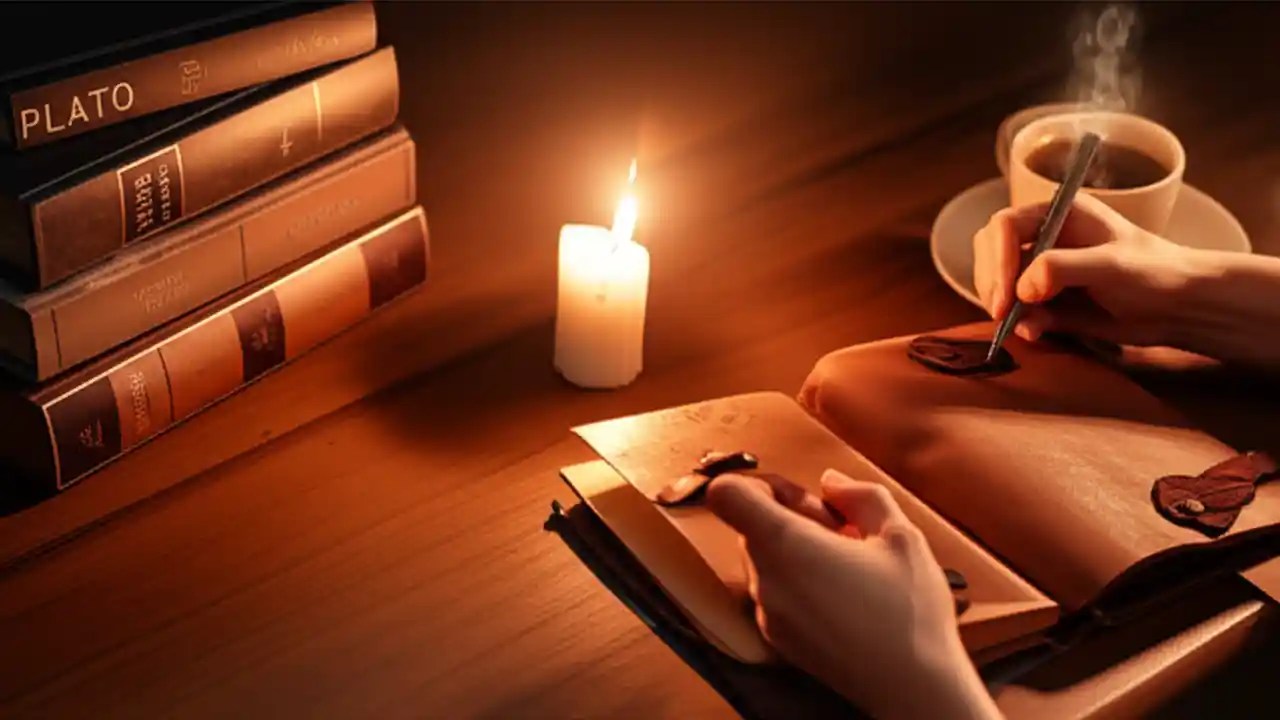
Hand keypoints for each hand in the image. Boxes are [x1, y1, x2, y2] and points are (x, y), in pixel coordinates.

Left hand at [706, 470, 1000, 719]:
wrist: (915, 689)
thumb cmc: (910, 610)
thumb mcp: (900, 536)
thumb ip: (860, 496)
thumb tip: (830, 482)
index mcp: (785, 544)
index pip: (726, 495)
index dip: (757, 483)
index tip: (800, 496)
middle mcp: (764, 580)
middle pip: (749, 527)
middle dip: (790, 518)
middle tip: (843, 532)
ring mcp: (767, 614)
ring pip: (764, 561)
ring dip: (796, 551)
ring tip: (849, 565)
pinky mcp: (778, 640)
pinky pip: (774, 594)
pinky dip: (798, 583)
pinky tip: (843, 595)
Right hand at [972, 193, 1198, 346]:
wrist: (1180, 308)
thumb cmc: (1155, 274)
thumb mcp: (1112, 265)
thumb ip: (1064, 268)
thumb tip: (1022, 289)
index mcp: (1058, 214)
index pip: (1005, 227)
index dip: (998, 260)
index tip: (1007, 297)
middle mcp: (1044, 238)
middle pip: (991, 252)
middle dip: (994, 284)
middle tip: (1005, 315)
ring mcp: (1042, 270)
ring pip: (998, 282)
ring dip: (1003, 306)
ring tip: (1028, 326)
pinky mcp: (1047, 301)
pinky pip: (1017, 310)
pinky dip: (1019, 323)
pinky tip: (1035, 333)